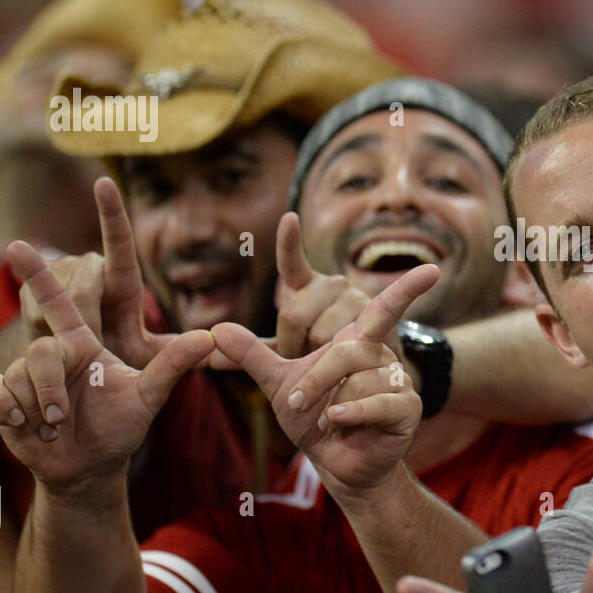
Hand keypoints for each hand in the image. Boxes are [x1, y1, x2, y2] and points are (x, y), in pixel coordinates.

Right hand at [0, 240, 214, 492]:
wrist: (90, 465)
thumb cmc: (122, 425)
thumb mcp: (150, 395)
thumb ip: (174, 363)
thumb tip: (209, 337)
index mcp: (84, 339)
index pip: (64, 297)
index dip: (42, 270)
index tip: (19, 243)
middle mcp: (54, 348)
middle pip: (42, 350)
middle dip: (51, 389)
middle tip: (63, 417)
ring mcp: (24, 369)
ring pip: (18, 374)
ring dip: (37, 409)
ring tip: (55, 425)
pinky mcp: (1, 391)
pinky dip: (10, 413)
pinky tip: (26, 427)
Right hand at [19, 177, 177, 368]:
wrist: (66, 378)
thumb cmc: (112, 360)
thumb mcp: (145, 357)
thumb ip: (177, 352)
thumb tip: (216, 342)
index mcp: (122, 280)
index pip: (118, 241)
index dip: (111, 211)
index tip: (103, 182)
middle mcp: (89, 268)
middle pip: (85, 284)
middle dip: (89, 316)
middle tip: (96, 343)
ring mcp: (57, 276)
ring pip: (59, 296)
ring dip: (67, 325)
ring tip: (75, 344)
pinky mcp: (28, 292)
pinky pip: (35, 307)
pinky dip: (42, 328)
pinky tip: (48, 339)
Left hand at [207, 212, 405, 369]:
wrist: (374, 374)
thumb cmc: (325, 357)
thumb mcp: (289, 352)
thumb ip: (255, 353)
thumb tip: (211, 358)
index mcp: (309, 287)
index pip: (292, 263)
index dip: (289, 240)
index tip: (289, 218)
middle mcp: (335, 285)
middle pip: (291, 314)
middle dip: (291, 345)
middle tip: (305, 357)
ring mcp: (359, 299)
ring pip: (319, 334)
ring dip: (317, 359)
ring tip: (331, 365)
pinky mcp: (381, 322)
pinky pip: (348, 340)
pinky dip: (339, 360)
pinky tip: (343, 368)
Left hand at [210, 264, 437, 498]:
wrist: (336, 466)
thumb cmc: (314, 419)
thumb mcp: (278, 385)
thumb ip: (252, 355)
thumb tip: (216, 329)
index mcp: (360, 342)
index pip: (386, 306)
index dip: (407, 285)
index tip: (433, 267)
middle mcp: (384, 356)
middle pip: (346, 349)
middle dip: (314, 379)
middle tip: (295, 404)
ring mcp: (400, 383)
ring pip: (359, 380)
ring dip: (331, 405)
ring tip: (328, 421)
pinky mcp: (408, 410)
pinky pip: (378, 403)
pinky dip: (351, 414)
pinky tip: (337, 422)